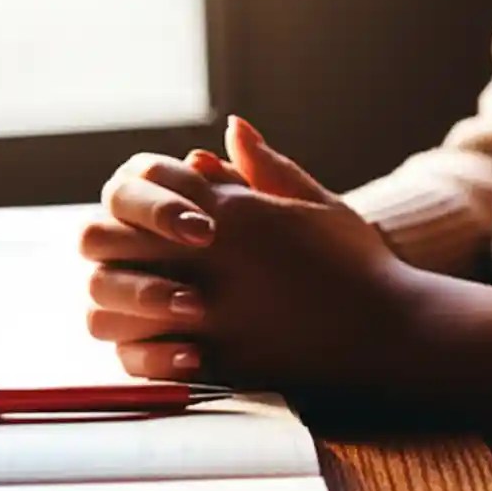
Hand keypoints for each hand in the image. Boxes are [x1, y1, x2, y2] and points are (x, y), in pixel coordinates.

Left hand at [80, 116, 419, 388]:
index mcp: (225, 211)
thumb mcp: (315, 202)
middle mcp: (203, 257)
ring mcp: (202, 311)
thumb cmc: (355, 263)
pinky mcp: (210, 361)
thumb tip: (230, 130)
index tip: (149, 215)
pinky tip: (160, 346)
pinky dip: (137, 351)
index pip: (138, 183)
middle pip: (100, 239)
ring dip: (112, 300)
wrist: (391, 331)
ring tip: (136, 305)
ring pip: (103, 303)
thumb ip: (264, 168)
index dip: (134, 197)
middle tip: (124, 259)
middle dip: (106, 244)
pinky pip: (137, 358)